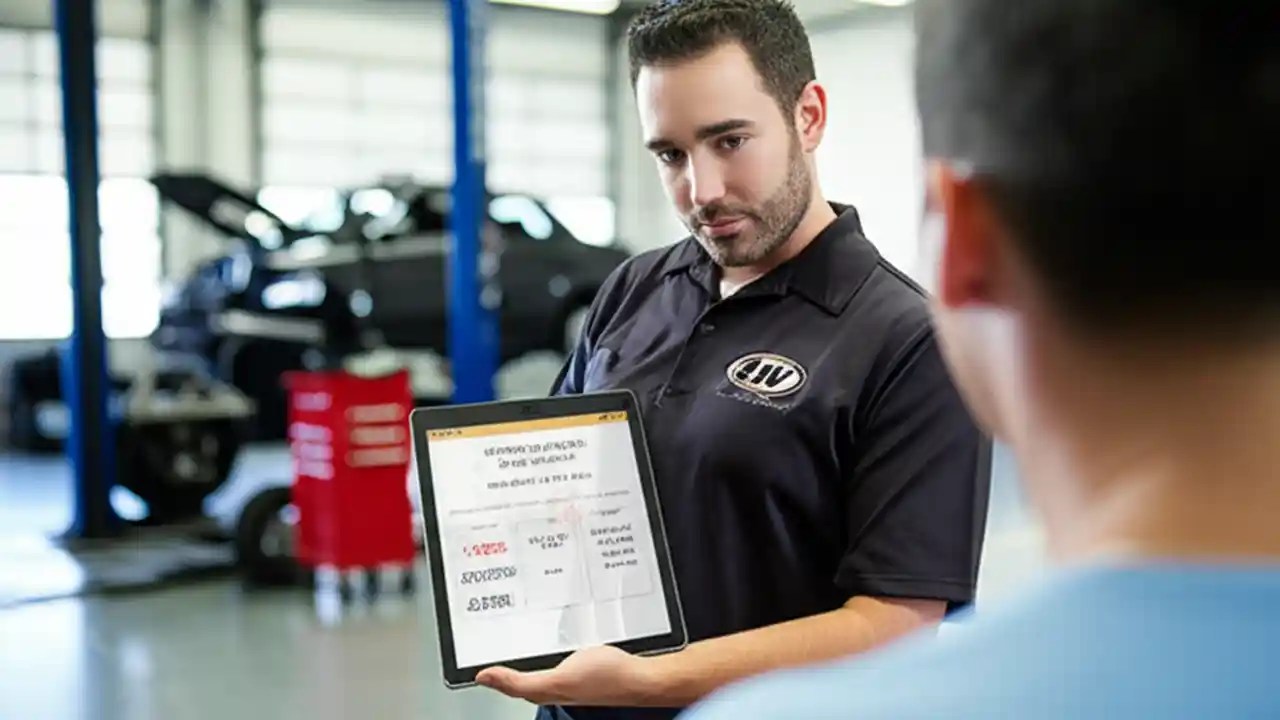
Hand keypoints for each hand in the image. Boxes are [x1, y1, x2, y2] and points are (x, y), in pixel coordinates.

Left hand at [475, 645, 656, 706]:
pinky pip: (557, 655)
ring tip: (513, 636)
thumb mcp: (557, 680)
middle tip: (490, 640)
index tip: (474, 657)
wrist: (640, 676)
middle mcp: (553, 684)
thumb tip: (483, 677)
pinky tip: (552, 637)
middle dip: (505, 660)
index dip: (491, 673)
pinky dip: (548, 646)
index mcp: (541, 691)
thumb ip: (519, 681)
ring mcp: (569, 674)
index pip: (506, 684)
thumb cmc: (606, 679)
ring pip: (539, 663)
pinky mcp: (583, 664)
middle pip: (520, 674)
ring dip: (526, 651)